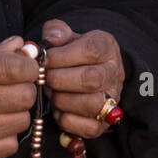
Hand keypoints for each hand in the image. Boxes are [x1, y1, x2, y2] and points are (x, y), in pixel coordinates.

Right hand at [0, 36, 39, 157]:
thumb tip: (21, 45)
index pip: (19, 68)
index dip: (27, 66)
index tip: (22, 68)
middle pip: (26, 96)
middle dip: (23, 89)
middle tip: (10, 88)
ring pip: (22, 121)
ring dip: (16, 113)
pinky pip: (11, 145)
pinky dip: (7, 136)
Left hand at [42, 19, 124, 139]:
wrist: (84, 75)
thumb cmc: (70, 55)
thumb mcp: (64, 37)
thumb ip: (56, 31)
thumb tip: (51, 38)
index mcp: (106, 47)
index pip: (91, 50)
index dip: (63, 56)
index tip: (46, 59)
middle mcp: (114, 74)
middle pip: (90, 79)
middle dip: (58, 80)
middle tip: (44, 78)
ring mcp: (112, 100)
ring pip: (89, 104)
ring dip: (61, 100)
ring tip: (51, 92)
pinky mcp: (103, 123)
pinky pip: (86, 127)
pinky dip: (66, 120)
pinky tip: (58, 108)